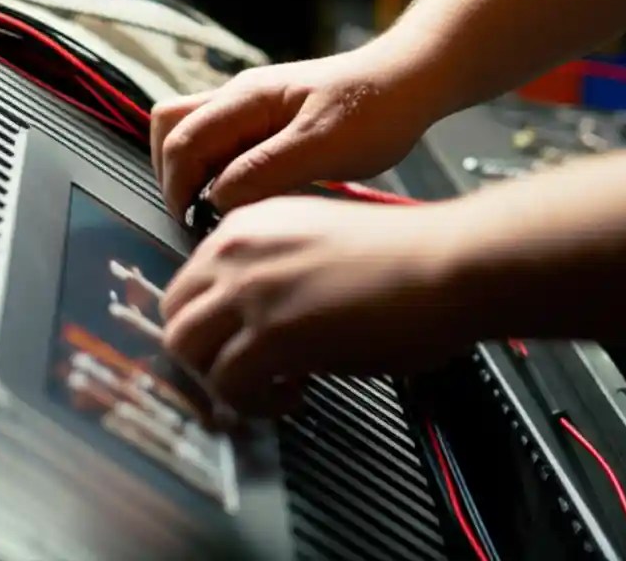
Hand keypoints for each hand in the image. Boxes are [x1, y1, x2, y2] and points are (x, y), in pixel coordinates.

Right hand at [150, 44, 438, 219]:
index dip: (178, 186)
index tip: (194, 224)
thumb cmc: (374, 110)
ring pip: (193, 137)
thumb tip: (216, 198)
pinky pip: (222, 148)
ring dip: (195, 175)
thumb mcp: (322, 146)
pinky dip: (220, 175)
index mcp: (245, 99)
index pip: (181, 140)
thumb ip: (265, 170)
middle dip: (175, 177)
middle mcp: (238, 100)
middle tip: (199, 218)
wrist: (410, 82)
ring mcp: (250, 111)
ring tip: (219, 211)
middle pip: (171, 130)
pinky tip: (248, 200)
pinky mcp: (265, 126)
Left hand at [160, 195, 474, 416]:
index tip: (234, 347)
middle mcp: (238, 248)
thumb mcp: (322, 249)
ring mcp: (249, 288)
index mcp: (252, 223)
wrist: (449, 264)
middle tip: (241, 377)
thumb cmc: (410, 260)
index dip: (212, 324)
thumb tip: (259, 331)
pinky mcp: (270, 332)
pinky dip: (252, 402)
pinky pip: (226, 384)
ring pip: (186, 349)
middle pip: (176, 313)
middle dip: (204, 354)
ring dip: (221, 381)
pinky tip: (290, 396)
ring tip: (267, 390)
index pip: (192, 279)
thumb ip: (277, 280)